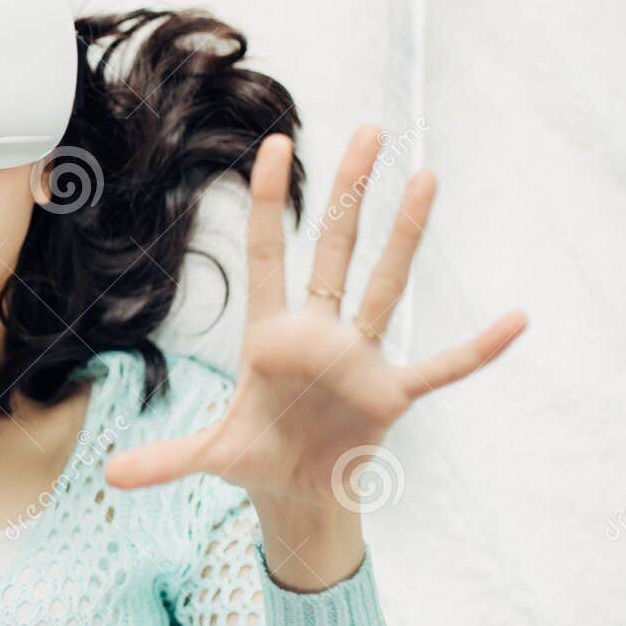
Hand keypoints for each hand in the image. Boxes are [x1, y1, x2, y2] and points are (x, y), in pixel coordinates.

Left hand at [104, 127, 525, 589]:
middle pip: (334, 249)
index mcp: (270, 336)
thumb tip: (109, 475)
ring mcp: (359, 359)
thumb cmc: (256, 459)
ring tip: (426, 177)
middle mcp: (319, 334)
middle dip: (349, 191)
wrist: (298, 496)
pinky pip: (443, 367)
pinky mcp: (392, 395)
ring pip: (385, 284)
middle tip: (368, 130)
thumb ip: (165, 460)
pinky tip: (517, 319)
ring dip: (405, 235)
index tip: (273, 144)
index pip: (267, 255)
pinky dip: (478, 349)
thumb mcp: (208, 458)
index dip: (266, 203)